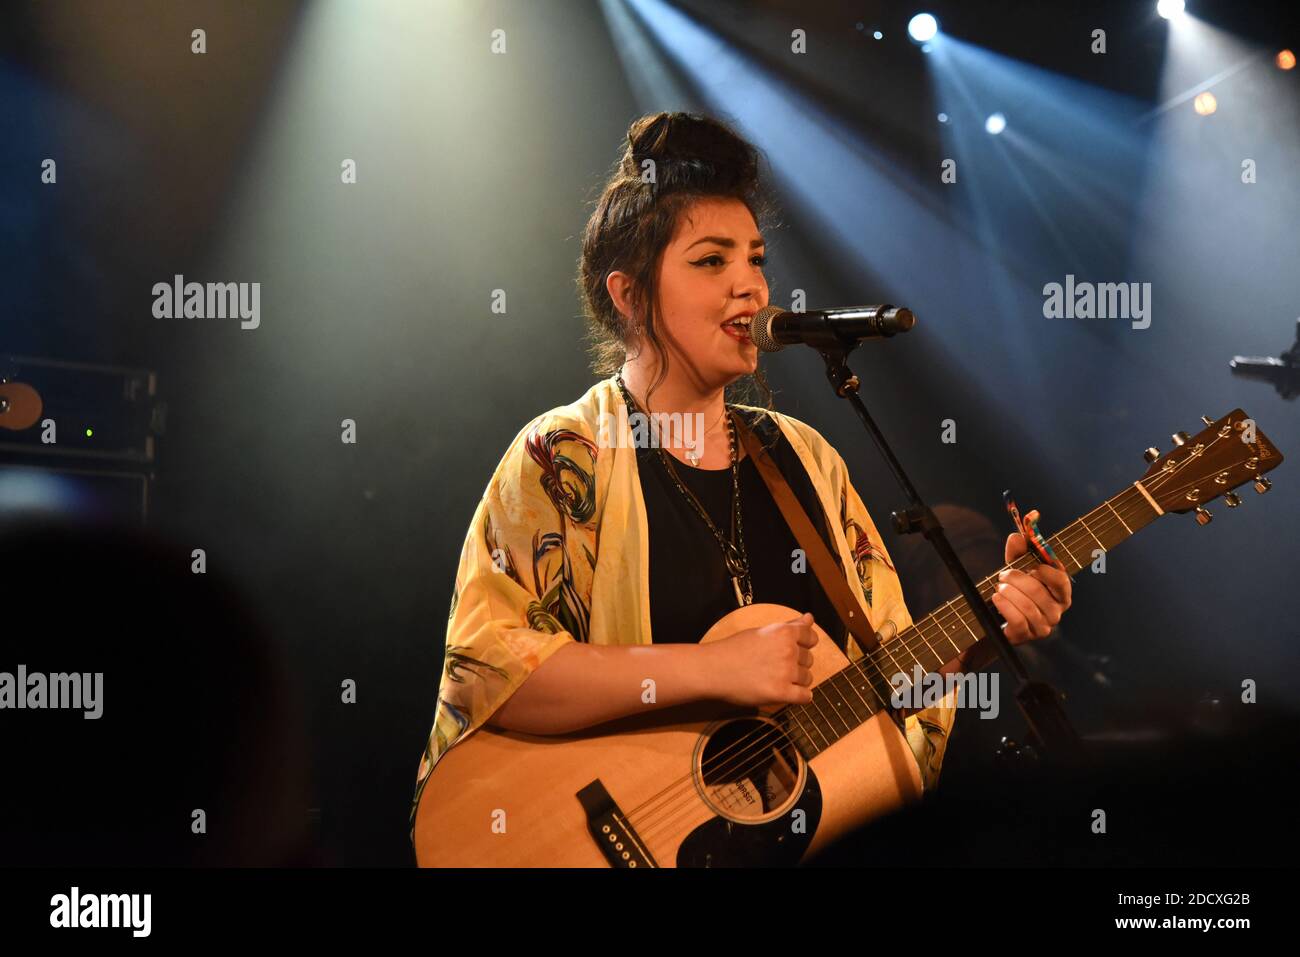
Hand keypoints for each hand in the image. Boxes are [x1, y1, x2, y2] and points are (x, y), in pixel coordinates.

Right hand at [705, 612, 819, 707]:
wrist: (713, 669)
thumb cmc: (736, 649)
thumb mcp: (763, 631)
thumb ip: (790, 626)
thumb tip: (810, 618)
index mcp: (784, 632)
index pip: (811, 637)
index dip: (803, 645)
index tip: (790, 649)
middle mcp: (788, 650)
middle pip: (809, 660)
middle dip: (796, 663)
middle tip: (774, 665)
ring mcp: (785, 672)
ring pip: (807, 678)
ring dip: (795, 681)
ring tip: (774, 678)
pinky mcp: (780, 693)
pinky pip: (805, 697)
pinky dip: (799, 697)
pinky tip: (786, 692)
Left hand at [992, 512, 1071, 643]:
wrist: (1000, 615)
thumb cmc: (1016, 589)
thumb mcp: (1018, 568)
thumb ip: (1019, 551)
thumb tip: (1018, 535)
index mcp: (1061, 593)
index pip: (1062, 581)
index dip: (1046, 571)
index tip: (1033, 566)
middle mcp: (1056, 612)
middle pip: (1037, 591)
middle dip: (1016, 579)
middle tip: (1003, 575)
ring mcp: (1043, 626)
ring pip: (1026, 606)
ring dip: (1007, 592)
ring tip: (999, 587)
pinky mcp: (1027, 635)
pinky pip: (1018, 620)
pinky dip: (1004, 606)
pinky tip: (997, 598)